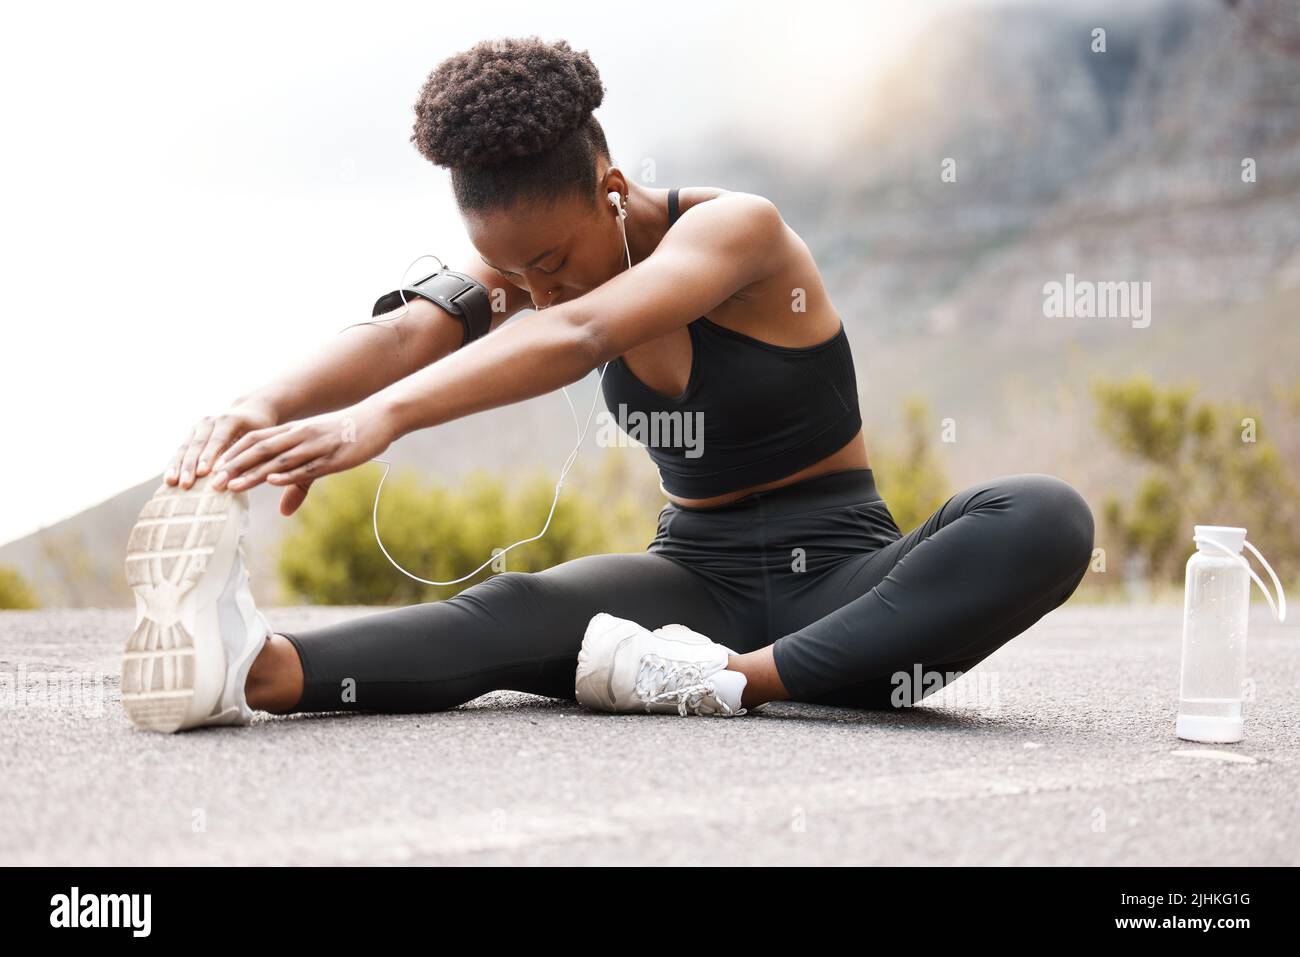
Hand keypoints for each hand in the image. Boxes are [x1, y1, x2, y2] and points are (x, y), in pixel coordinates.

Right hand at [165, 398, 278, 488]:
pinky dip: (175, 464)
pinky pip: (182, 449)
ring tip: (171, 482)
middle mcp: (212, 420)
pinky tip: (169, 478)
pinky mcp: (193, 433)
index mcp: (230, 420)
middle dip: (190, 465)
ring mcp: (200, 426)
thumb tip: (244, 480)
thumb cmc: (259, 430)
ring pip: (186, 447)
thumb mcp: (260, 439)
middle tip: (186, 484)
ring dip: (178, 465)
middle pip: (199, 444)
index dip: (210, 456)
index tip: (203, 473)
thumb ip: (251, 455)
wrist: (250, 410)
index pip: (219, 440)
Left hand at [210, 403, 393, 515]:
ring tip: (233, 486)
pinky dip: (288, 474)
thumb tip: (283, 511)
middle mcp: (299, 435)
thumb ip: (298, 484)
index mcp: (293, 431)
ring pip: (278, 460)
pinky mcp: (333, 456)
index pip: (254, 441)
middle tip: (212, 484)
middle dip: (234, 468)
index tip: (212, 472)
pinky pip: (307, 466)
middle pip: (260, 450)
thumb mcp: (320, 457)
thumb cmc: (348, 436)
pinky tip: (272, 481)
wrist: (378, 417)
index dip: (232, 456)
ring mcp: (315, 445)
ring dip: (254, 473)